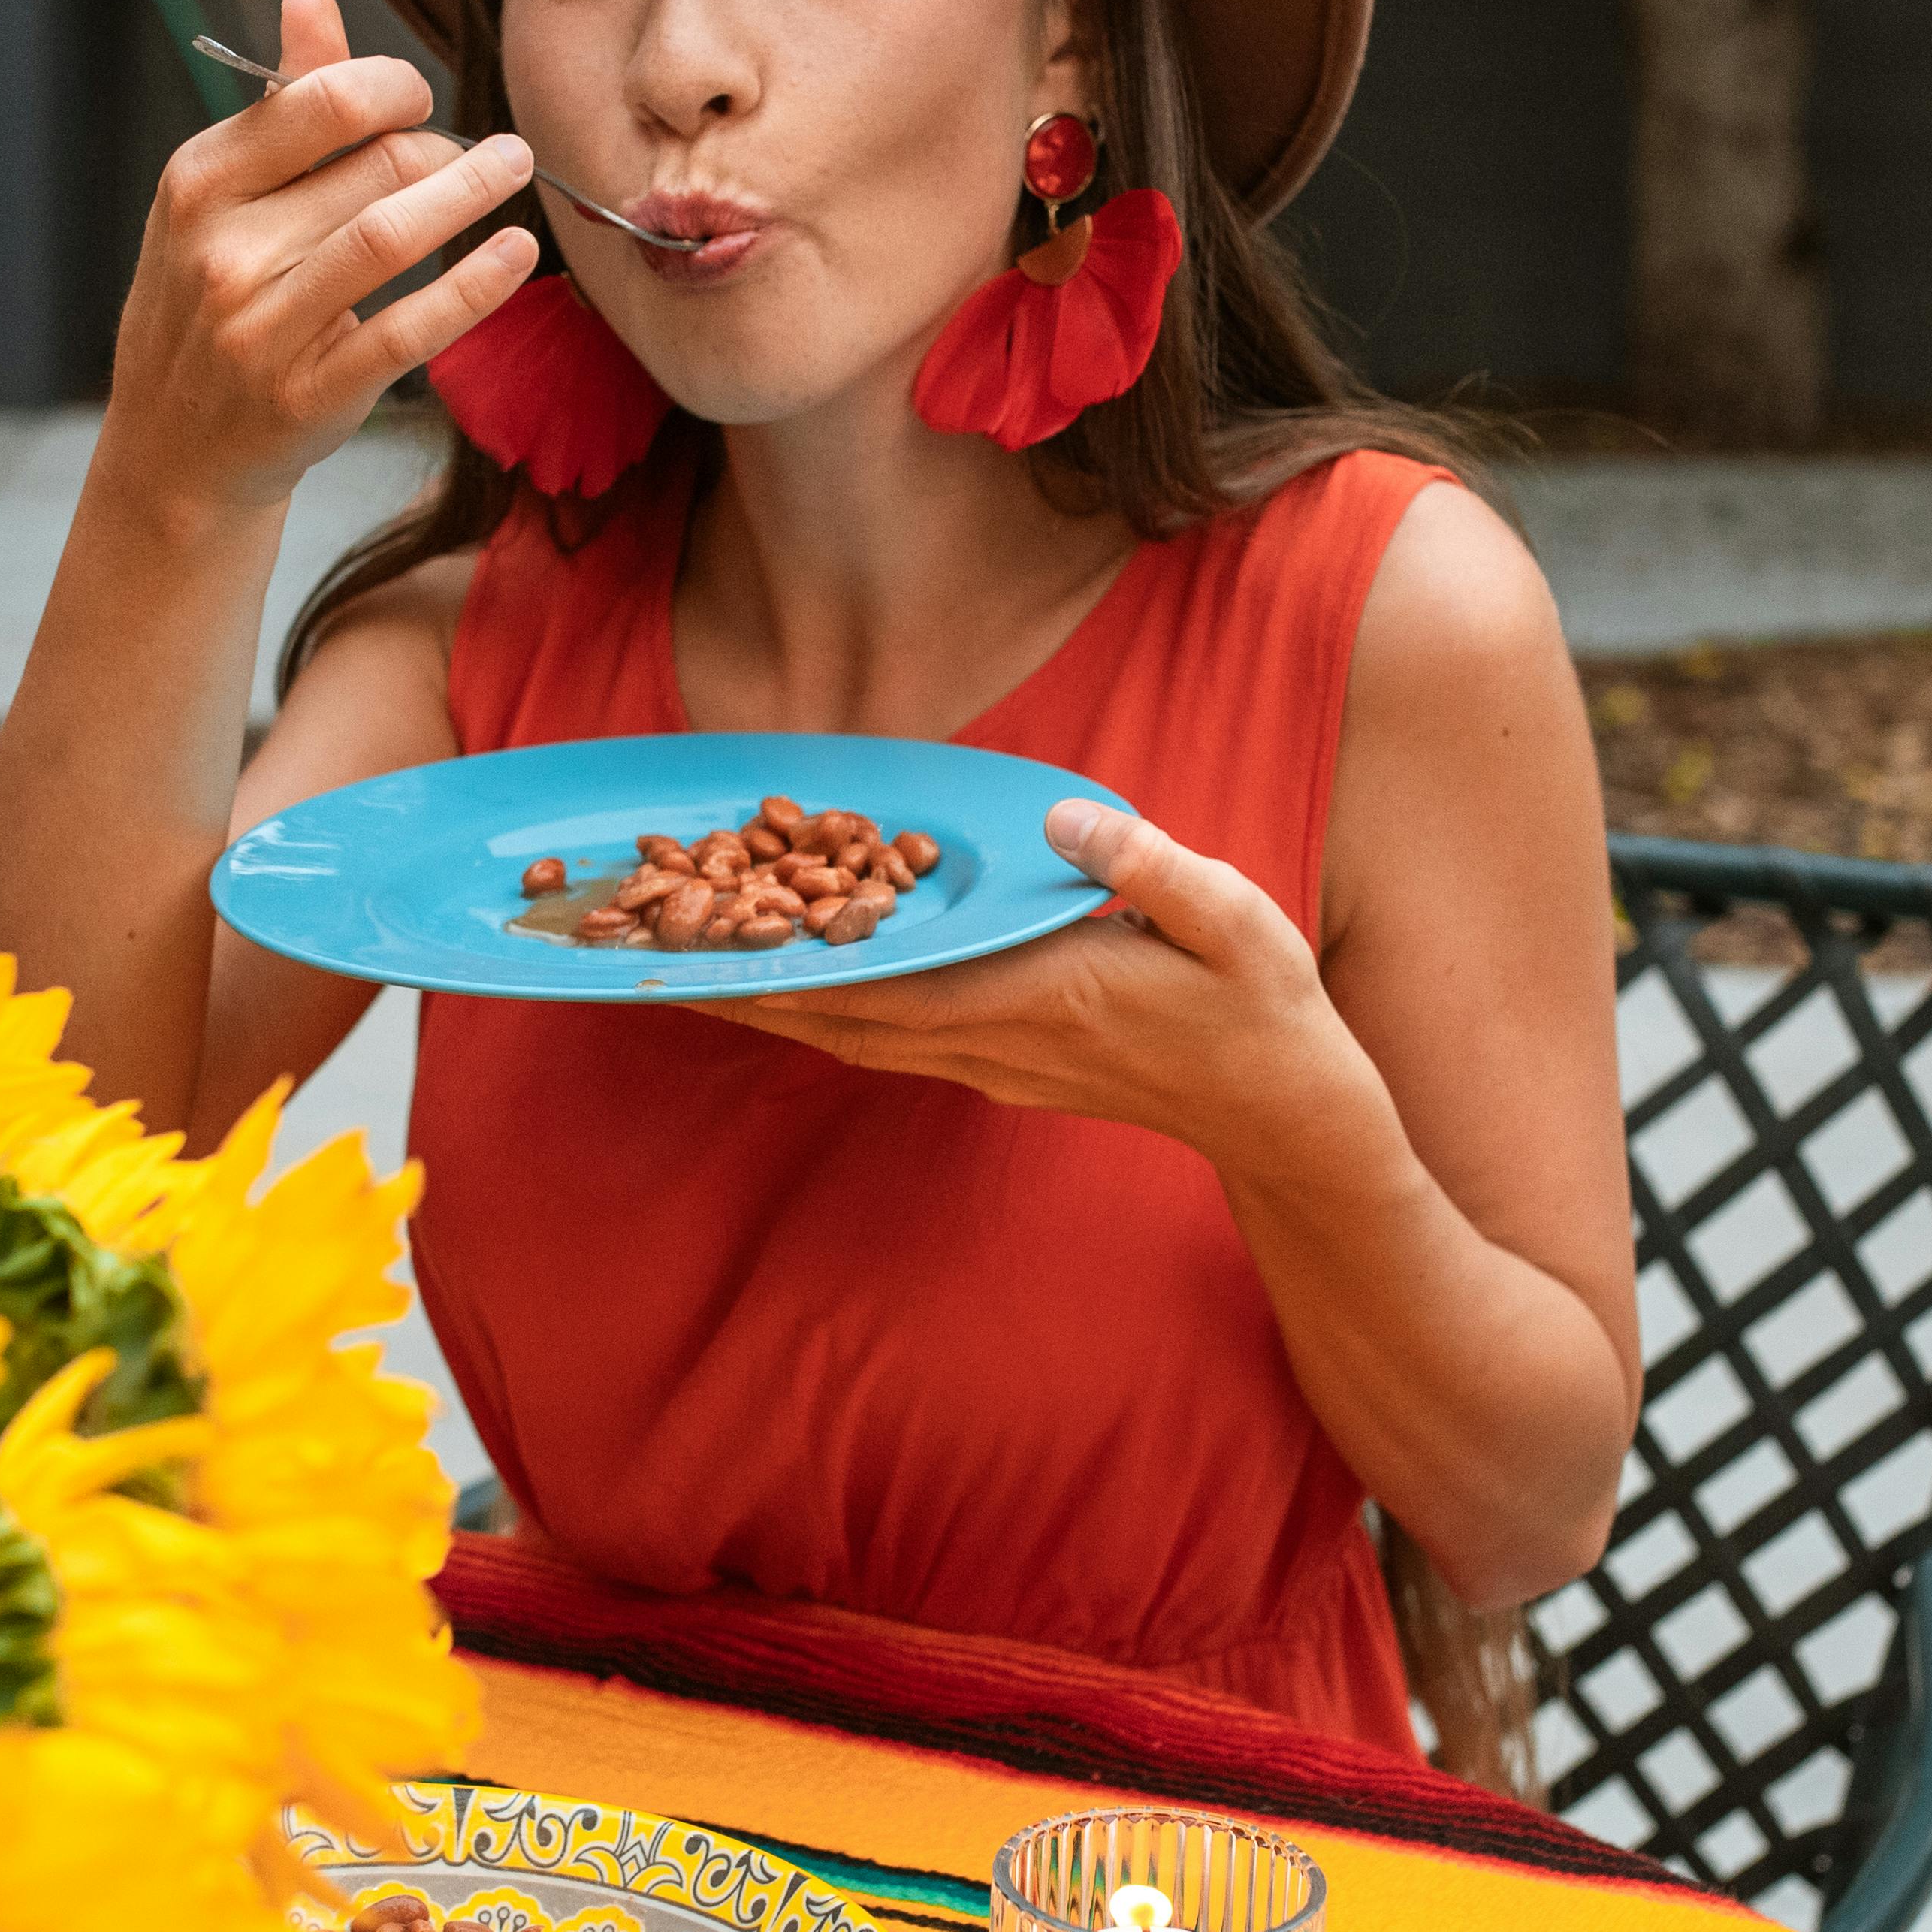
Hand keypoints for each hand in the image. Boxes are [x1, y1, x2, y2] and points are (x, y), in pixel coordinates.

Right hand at [97, 0, 540, 519]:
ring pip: (392, 236)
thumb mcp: (220, 199)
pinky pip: (410, 328)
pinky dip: (474, 285)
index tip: (420, 96)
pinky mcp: (311, 393)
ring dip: (471, 193)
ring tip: (515, 168)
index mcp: (198, 184)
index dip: (388, 86)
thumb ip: (281, 105)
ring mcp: (263, 327)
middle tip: (481, 151)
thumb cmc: (209, 303)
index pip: (314, 103)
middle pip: (368, 167)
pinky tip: (515, 253)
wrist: (172, 449)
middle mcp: (223, 251)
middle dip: (440, 147)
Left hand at [720, 799, 1384, 1176]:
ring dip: (771, 1005)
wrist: (1283, 1113)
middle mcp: (996, 1040)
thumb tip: (1068, 819)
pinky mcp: (1001, 1065)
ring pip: (853, 1035)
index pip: (888, 984)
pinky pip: (889, 1039)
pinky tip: (788, 987)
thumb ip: (1146, 868)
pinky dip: (825, 1013)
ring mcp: (993, 1062)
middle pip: (839, 1018)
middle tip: (648, 957)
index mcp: (1041, 995)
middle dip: (743, 988)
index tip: (705, 946)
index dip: (789, 965)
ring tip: (689, 970)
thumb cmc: (1261, 1008)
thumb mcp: (1229, 920)